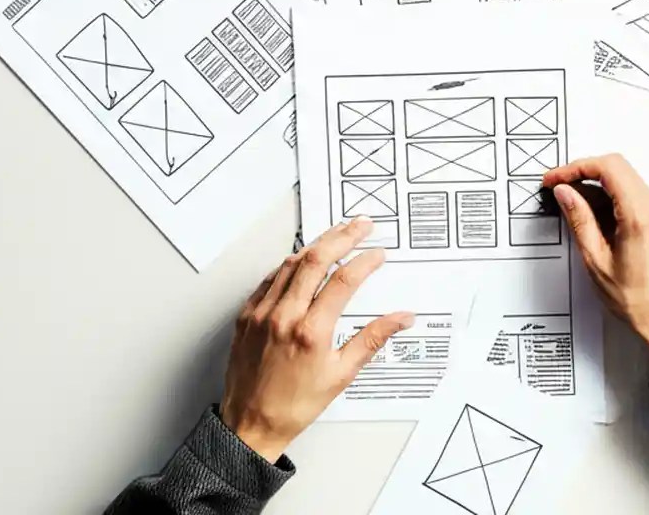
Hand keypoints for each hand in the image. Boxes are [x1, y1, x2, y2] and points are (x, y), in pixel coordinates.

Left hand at [220, 218, 413, 461]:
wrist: (250, 423)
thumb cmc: (294, 405)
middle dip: (342, 237)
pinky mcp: (246, 315)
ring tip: (336, 235)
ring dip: (316, 245)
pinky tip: (302, 260)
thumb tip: (401, 318)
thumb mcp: (341, 374)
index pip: (343, 281)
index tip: (378, 254)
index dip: (364, 261)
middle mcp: (283, 316)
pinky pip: (270, 278)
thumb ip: (372, 339)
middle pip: (316, 261)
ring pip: (291, 264)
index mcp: (310, 332)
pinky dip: (290, 264)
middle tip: (361, 225)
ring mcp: (261, 313)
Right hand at [543, 154, 648, 370]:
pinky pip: (631, 194)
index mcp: (639, 214)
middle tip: (559, 187)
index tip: (556, 179)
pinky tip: (592, 215)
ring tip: (572, 205)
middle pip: (616, 167)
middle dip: (583, 172)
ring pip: (623, 179)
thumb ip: (580, 220)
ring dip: (595, 185)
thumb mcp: (596, 260)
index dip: (576, 167)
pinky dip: (608, 196)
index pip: (608, 167)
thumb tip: (565, 193)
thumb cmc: (637, 299)